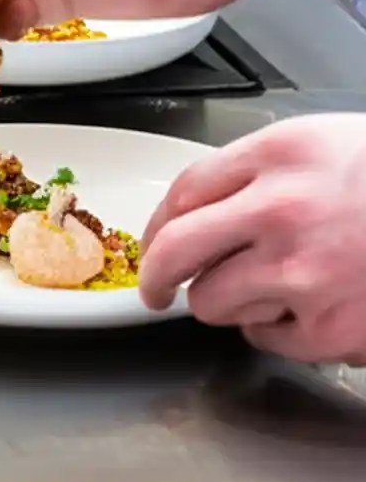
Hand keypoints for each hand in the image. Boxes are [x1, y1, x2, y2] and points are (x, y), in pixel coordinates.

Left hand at [139, 114, 365, 363]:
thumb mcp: (316, 143)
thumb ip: (249, 172)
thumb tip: (186, 213)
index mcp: (278, 155)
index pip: (181, 193)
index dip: (154, 226)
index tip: (151, 245)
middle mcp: (283, 212)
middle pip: (176, 253)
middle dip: (157, 277)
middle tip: (158, 290)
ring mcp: (305, 273)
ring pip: (212, 303)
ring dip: (224, 299)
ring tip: (268, 285)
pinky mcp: (330, 328)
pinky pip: (264, 338)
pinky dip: (274, 328)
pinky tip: (309, 305)